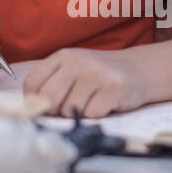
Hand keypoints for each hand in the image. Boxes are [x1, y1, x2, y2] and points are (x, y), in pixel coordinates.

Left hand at [23, 48, 146, 117]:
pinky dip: (96, 115)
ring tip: (91, 102)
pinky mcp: (113, 89)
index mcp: (62, 57)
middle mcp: (78, 62)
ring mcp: (96, 74)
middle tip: (70, 108)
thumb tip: (33, 110)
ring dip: (79, 114)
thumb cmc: (99, 76)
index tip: (47, 107)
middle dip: (56, 111)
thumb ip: (52, 84)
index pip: (33, 84)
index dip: (35, 102)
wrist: (138, 70)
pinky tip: (104, 105)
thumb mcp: (72, 70)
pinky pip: (91, 115)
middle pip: (49, 98)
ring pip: (71, 110)